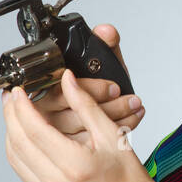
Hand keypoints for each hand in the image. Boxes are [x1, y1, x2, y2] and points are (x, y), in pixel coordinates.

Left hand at [2, 66, 153, 181]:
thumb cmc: (129, 180)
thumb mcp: (112, 136)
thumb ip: (86, 105)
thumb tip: (68, 81)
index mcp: (75, 166)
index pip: (35, 129)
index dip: (22, 106)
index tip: (18, 91)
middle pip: (17, 143)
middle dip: (10, 116)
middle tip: (10, 98)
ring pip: (14, 158)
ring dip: (10, 133)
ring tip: (14, 114)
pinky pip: (22, 172)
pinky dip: (18, 151)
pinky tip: (24, 137)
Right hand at [28, 25, 142, 146]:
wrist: (102, 111)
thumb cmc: (97, 88)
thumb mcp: (103, 65)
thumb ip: (106, 46)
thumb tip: (106, 31)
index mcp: (47, 88)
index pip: (62, 91)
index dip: (92, 89)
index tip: (114, 86)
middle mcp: (46, 113)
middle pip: (73, 114)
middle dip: (108, 104)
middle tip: (127, 97)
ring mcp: (57, 135)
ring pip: (84, 131)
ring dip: (116, 115)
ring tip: (135, 104)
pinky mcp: (71, 150)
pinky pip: (94, 144)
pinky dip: (119, 130)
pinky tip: (133, 119)